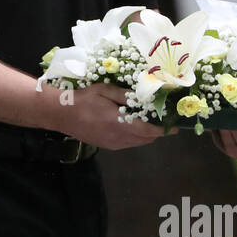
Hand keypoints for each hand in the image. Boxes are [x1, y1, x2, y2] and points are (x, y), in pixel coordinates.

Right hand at [54, 83, 174, 150]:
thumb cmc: (83, 99)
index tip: (175, 125)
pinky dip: (136, 138)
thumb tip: (144, 97)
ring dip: (147, 135)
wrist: (62, 115)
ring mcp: (113, 143)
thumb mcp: (104, 90)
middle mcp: (118, 137)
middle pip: (146, 139)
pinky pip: (129, 144)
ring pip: (138, 143)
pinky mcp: (108, 145)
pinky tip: (134, 127)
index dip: (163, 129)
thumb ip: (125, 95)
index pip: (148, 130)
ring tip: (151, 123)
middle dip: (158, 132)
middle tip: (164, 120)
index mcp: (118, 123)